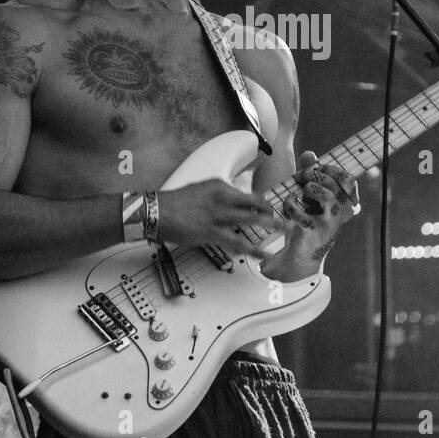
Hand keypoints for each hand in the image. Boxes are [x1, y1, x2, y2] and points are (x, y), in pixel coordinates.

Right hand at [156, 179, 283, 256]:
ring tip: (282, 229)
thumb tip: (227, 205)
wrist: (155, 211)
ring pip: (250, 220)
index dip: (260, 203)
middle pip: (253, 203)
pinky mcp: (212, 231)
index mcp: (218, 185)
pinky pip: (238, 240)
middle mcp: (221, 197)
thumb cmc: (173, 203)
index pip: (245, 194)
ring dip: (269, 224)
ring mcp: (218, 214)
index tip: (268, 208)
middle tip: (282, 216)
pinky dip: (252, 248)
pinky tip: (262, 253)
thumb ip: (214, 196)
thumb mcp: (198, 191)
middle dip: (270, 210)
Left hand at [277, 152, 359, 269]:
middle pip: (335, 183)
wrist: (302, 253)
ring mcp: (330, 224)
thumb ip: (310, 171)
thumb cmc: (308, 218)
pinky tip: (289, 204)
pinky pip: (302, 213)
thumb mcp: (310, 193)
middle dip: (315, 174)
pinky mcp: (314, 233)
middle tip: (302, 177)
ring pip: (327, 196)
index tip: (316, 168)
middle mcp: (343, 213)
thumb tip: (310, 154)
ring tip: (301, 191)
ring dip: (310, 188)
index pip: (348, 179)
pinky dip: (291, 204)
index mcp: (347, 203)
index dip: (330, 169)